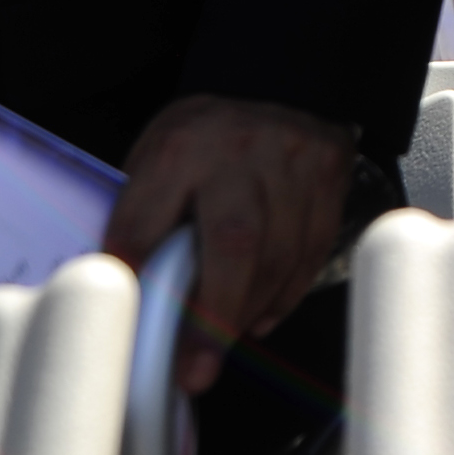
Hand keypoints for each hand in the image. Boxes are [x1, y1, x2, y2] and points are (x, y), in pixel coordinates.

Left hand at [104, 94, 358, 397]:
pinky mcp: (329, 178)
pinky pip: (311, 253)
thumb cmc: (207, 140)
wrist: (280, 85)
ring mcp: (293, 162)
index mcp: (181, 146)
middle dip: (215, 314)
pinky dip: (284, 294)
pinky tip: (259, 312)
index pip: (147, 216)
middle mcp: (239, 150)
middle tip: (197, 369)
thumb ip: (145, 214)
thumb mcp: (159, 157)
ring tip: (223, 343)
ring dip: (249, 310)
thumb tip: (126, 290)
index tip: (124, 316)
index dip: (133, 268)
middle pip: (234, 242)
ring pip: (280, 256)